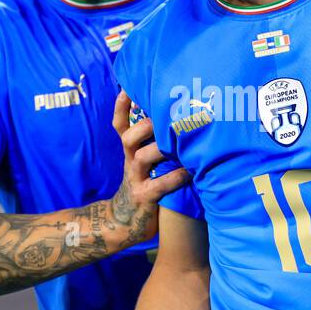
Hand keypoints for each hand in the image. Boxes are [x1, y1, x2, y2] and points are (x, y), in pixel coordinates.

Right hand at [111, 91, 189, 241]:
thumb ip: (154, 142)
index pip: (120, 124)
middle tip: (165, 115)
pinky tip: (190, 171)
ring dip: (160, 147)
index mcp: (130, 151)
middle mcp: (130, 162)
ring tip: (179, 141)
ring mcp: (135, 180)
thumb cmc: (144, 185)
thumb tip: (176, 117)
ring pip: (141, 157)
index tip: (129, 85)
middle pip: (128, 136)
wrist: (125, 223)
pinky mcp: (145, 198)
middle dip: (145, 124)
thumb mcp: (144, 162)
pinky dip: (175, 176)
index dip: (123, 105)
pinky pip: (159, 185)